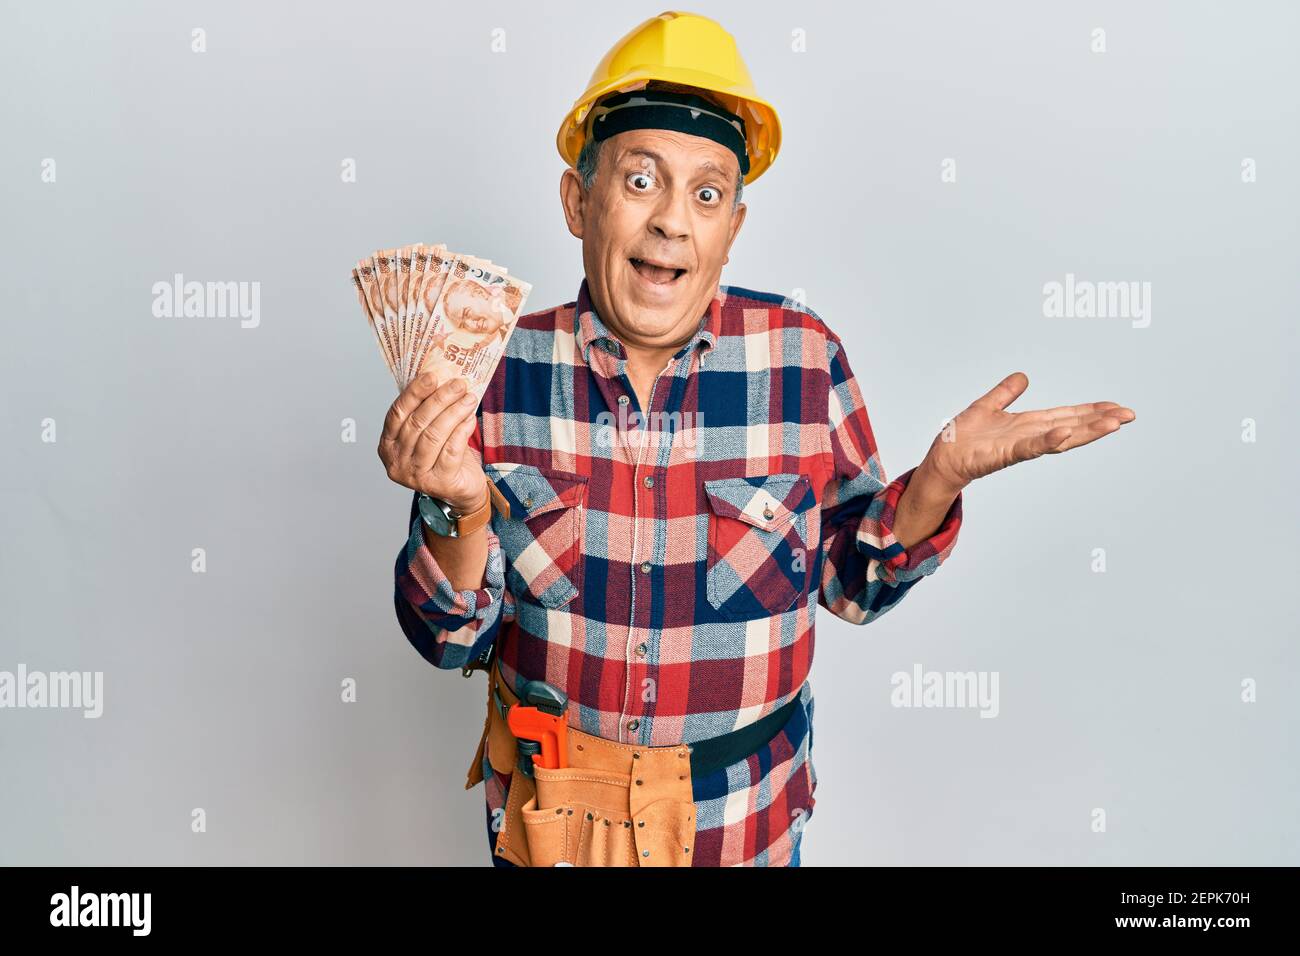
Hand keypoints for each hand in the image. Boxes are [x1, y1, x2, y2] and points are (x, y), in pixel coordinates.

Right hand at [378, 375, 486, 511]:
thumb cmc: (444, 456)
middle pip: (417, 423)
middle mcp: (397, 462)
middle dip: (439, 399)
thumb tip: (440, 378)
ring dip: (453, 412)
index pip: (397, 413)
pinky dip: (461, 431)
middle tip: (458, 384)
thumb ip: (426, 411)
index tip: (432, 376)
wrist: (462, 489)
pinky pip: (451, 450)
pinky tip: (470, 419)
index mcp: (388, 445)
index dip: (414, 393)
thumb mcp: (429, 432)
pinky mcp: (439, 483)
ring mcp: (416, 475)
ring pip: (433, 436)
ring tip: (468, 398)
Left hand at [921, 372, 1135, 492]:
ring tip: (1113, 423)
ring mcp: (1020, 446)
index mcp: (1029, 424)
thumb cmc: (964, 437)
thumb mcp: (987, 406)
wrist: (943, 458)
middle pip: (1073, 426)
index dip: (1092, 411)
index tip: (1118, 407)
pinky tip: (1066, 432)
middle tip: (1129, 415)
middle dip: (1101, 421)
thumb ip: (1005, 393)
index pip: (1068, 415)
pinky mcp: (1004, 454)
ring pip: (1060, 437)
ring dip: (1087, 431)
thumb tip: (1022, 377)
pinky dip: (1048, 440)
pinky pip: (1030, 447)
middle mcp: (1030, 436)